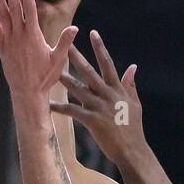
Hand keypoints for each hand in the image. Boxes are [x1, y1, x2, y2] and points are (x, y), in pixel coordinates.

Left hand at [0, 0, 78, 96]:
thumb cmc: (45, 76)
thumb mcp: (58, 59)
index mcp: (33, 35)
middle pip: (14, 8)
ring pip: (2, 15)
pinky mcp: (2, 47)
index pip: (30, 10)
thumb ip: (65, 42)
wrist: (27, 92)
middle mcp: (19, 35)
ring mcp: (9, 40)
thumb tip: (74, 28)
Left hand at [52, 30, 143, 166]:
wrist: (132, 150)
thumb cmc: (133, 128)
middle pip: (89, 72)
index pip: (108, 64)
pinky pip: (72, 111)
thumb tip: (132, 67)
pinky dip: (60, 108)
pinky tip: (48, 104)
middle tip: (64, 44)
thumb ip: (131, 85)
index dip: (100, 48)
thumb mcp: (135, 104)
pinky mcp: (92, 121)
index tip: (93, 33)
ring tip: (50, 70)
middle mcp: (108, 95)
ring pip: (78, 89)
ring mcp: (99, 107)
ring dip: (63, 79)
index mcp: (118, 90)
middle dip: (76, 57)